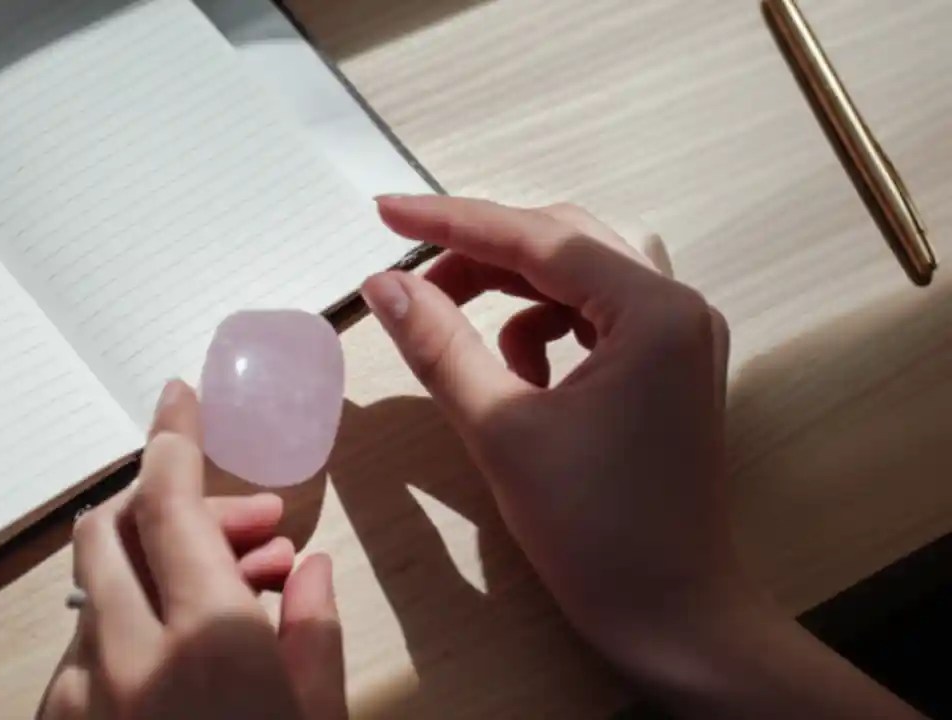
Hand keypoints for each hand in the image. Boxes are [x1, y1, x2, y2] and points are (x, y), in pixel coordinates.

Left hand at [38, 381, 345, 719]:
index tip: (178, 396)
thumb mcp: (321, 719)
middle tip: (249, 523)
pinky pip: (88, 643)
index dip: (171, 440)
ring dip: (159, 570)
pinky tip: (183, 655)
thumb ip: (314, 633)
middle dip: (169, 501)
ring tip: (237, 598)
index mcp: (207, 642)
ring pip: (101, 587)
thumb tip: (309, 569)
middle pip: (110, 529)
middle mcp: (126, 655)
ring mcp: (80, 693)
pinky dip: (133, 622)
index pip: (169, 507)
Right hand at [361, 195, 922, 718]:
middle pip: (563, 243)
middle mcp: (678, 306)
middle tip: (411, 280)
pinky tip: (522, 381)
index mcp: (652, 311)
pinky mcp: (669, 368)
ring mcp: (680, 337)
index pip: (537, 237)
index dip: (452, 222)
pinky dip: (545, 333)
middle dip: (481, 256)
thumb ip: (439, 346)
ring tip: (467, 347)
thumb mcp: (500, 430)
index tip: (383, 211)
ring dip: (512, 295)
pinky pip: (594, 319)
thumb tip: (383, 283)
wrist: (673, 617)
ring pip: (577, 279)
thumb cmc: (592, 529)